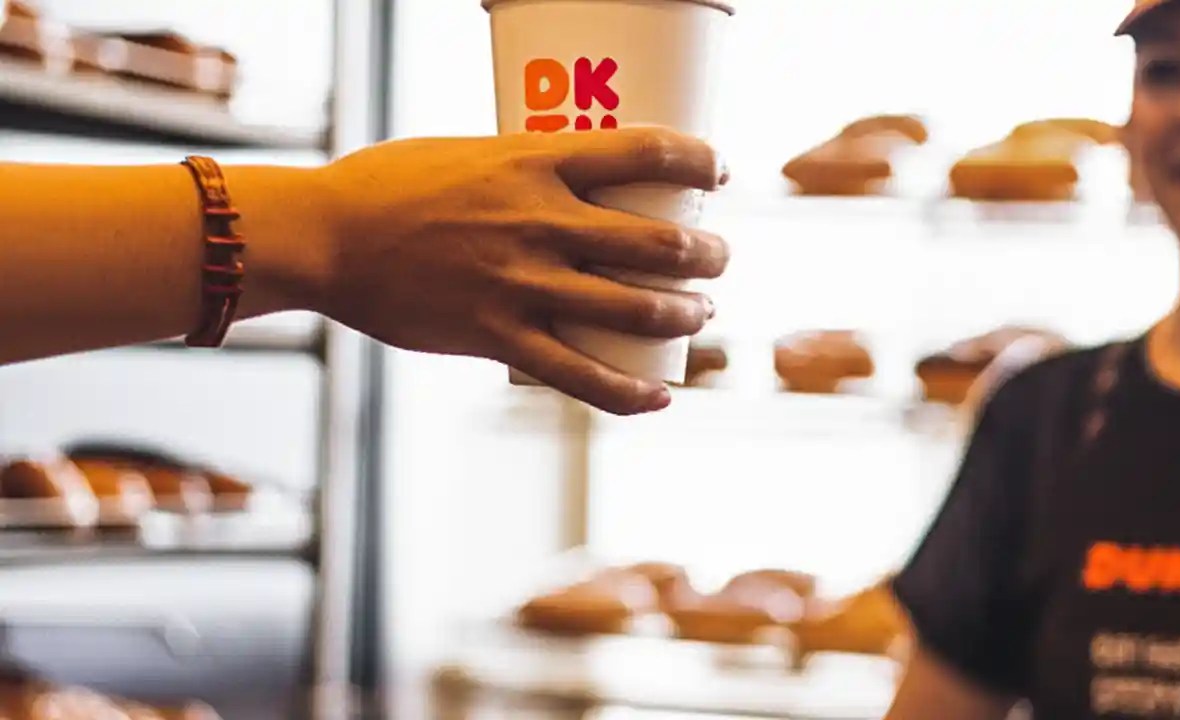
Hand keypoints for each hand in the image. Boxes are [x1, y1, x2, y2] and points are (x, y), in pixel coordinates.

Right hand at [313, 127, 730, 414]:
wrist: (325, 236)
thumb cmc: (389, 184)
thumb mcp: (469, 152)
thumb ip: (525, 167)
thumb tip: (570, 179)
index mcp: (537, 161)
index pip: (647, 150)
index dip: (699, 159)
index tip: (719, 170)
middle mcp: (543, 221)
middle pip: (659, 242)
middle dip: (708, 254)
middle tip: (717, 258)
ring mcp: (524, 283)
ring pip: (636, 308)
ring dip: (686, 314)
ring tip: (699, 313)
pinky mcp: (498, 336)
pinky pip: (581, 375)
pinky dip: (630, 392)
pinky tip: (659, 396)